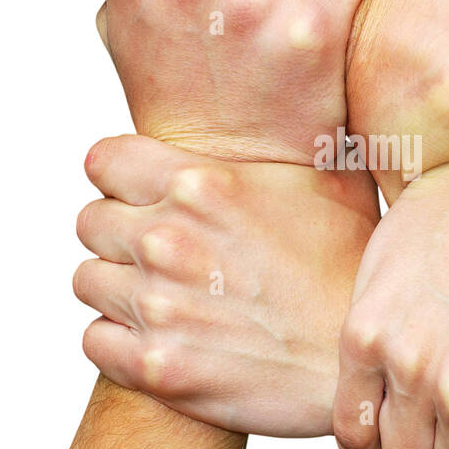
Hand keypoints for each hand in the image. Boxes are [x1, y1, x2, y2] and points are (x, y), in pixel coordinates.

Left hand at [73, 134, 377, 435]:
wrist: (361, 367)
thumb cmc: (353, 269)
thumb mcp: (330, 181)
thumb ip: (285, 137)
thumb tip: (297, 81)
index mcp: (201, 184)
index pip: (103, 160)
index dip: (122, 177)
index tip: (143, 194)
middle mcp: (167, 240)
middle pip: (90, 221)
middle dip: (122, 233)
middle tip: (163, 252)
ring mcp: (156, 306)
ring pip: (86, 280)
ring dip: (119, 286)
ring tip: (166, 296)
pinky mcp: (154, 366)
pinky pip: (93, 339)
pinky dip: (119, 340)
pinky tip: (164, 336)